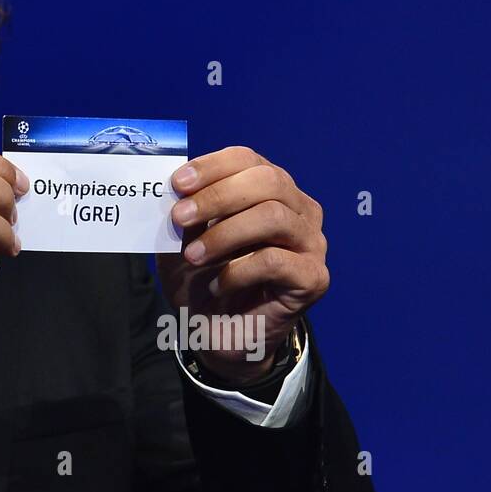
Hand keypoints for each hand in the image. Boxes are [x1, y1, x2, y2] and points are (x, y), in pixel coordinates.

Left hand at [154, 146, 327, 384]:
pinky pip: (276, 261)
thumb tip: (177, 184)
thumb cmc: (202, 277)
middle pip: (268, 181)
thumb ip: (187, 209)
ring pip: (274, 217)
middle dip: (217, 196)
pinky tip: (217, 285)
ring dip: (224, 234)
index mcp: (270, 188)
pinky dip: (238, 271)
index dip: (212, 166)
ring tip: (193, 256)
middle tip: (179, 217)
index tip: (177, 184)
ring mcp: (311, 243)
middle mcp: (299, 209)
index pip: (248, 159)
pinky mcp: (314, 278)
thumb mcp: (185, 238)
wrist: (215, 332)